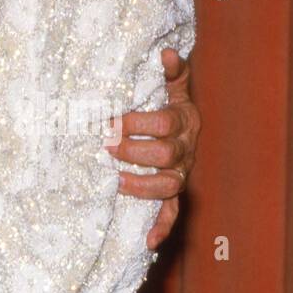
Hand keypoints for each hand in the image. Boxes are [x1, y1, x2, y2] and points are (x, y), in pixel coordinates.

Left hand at [107, 49, 200, 248]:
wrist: (186, 127)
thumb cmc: (169, 103)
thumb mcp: (172, 85)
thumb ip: (171, 70)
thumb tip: (166, 52)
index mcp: (184, 121)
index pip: (165, 123)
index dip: (137, 122)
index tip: (110, 120)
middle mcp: (185, 150)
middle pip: (164, 155)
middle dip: (133, 151)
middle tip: (105, 145)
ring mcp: (181, 174)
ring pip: (168, 186)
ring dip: (142, 185)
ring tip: (115, 180)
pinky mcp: (175, 194)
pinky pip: (173, 213)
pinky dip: (162, 227)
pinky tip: (147, 240)